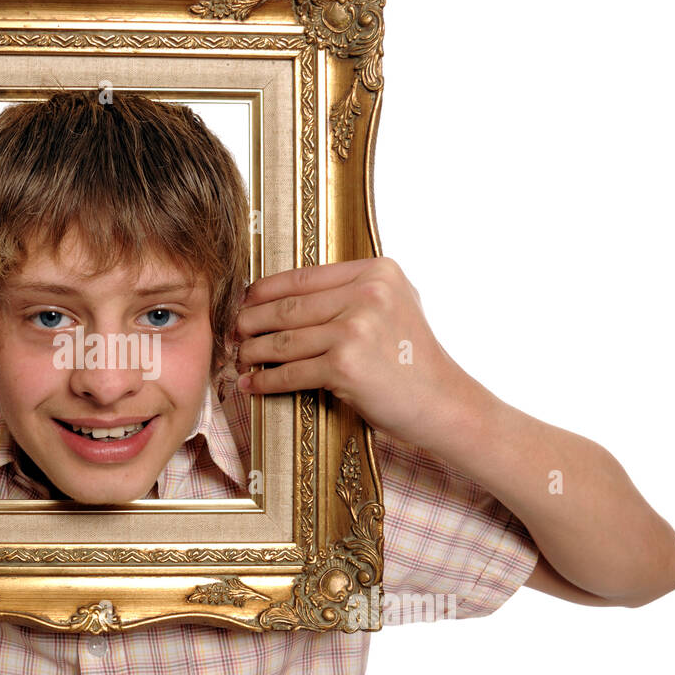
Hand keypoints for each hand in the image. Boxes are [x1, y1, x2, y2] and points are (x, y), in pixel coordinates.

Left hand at [233, 256, 480, 448]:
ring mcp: (356, 329)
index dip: (265, 291)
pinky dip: (266, 381)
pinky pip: (291, 371)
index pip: (303, 277)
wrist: (442, 402)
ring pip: (284, 339)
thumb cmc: (413, 359)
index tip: (244, 301)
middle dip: (251, 322)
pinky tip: (252, 384)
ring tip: (238, 357)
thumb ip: (353, 291)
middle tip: (232, 332)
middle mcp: (367, 294)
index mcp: (376, 272)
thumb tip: (291, 292)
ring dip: (252, 351)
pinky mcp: (345, 365)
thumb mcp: (395, 305)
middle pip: (288, 307)